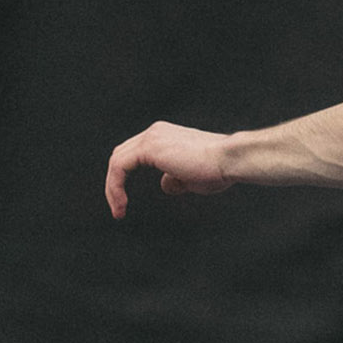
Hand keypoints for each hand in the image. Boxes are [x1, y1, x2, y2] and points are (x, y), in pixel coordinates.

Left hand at [105, 121, 233, 218]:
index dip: (125, 177)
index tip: (127, 201)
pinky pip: (119, 167)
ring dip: (112, 188)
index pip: (135, 153)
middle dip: (115, 182)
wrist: (230, 159)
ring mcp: (152, 137)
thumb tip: (165, 185)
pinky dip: (115, 186)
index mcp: (165, 135)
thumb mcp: (192, 178)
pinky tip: (121, 205)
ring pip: (117, 161)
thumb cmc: (220, 169)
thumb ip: (175, 179)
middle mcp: (156, 132)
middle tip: (118, 208)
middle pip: (121, 155)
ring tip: (118, 211)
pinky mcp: (149, 148)